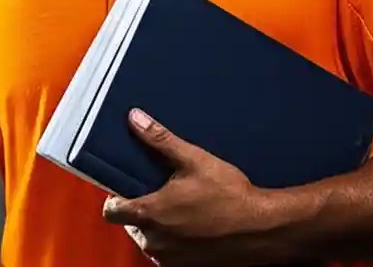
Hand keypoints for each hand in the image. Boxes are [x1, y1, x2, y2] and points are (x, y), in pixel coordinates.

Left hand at [101, 109, 279, 265]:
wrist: (262, 229)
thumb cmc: (230, 196)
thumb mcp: (194, 160)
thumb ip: (159, 140)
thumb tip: (135, 118)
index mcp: (149, 214)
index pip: (110, 211)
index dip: (116, 198)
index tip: (129, 187)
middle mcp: (154, 241)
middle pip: (130, 224)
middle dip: (142, 210)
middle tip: (163, 194)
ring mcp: (169, 259)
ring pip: (150, 240)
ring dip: (158, 227)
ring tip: (182, 209)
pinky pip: (168, 254)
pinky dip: (174, 241)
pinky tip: (193, 226)